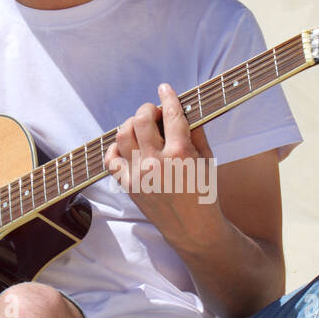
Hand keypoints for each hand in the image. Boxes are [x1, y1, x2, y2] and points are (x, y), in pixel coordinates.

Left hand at [103, 83, 217, 247]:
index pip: (171, 114)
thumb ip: (195, 133)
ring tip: (140, 126)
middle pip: (140, 119)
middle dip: (147, 109)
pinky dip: (114, 148)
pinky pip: (110, 160)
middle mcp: (156, 162)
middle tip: (154, 112)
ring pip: (122, 135)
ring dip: (130, 123)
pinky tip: (125, 145)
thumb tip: (183, 110)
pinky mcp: (128, 186)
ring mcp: (139, 175)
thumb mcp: (207, 160)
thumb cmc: (204, 194)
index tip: (164, 88)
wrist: (193, 228)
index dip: (167, 96)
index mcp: (180, 153)